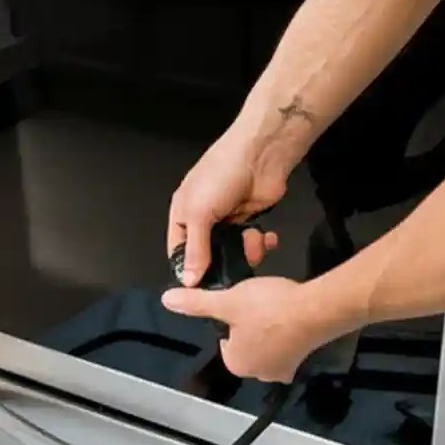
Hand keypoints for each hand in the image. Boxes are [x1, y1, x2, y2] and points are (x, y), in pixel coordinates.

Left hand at [161, 277, 321, 382]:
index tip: (241, 306)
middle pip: (244, 343)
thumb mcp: (228, 301)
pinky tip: (289, 317)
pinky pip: (285, 345)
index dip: (230, 319)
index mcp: (236, 364)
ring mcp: (283, 370)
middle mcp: (258, 375)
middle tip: (258, 305)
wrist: (316, 310)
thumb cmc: (268, 308)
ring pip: (265, 344)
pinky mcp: (302, 361)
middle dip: (249, 325)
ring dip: (268, 328)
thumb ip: (197, 303)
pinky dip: (285, 332)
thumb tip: (166, 300)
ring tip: (274, 308)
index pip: (224, 340)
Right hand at [168, 130, 286, 285]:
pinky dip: (258, 244)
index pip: (179, 252)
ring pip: (231, 252)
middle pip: (207, 255)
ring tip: (252, 243)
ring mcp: (227, 221)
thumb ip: (195, 250)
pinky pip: (250, 243)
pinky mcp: (249, 221)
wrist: (260, 156)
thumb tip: (188, 282)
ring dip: (244, 253)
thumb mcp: (199, 213)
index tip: (201, 288)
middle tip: (233, 274)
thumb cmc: (220, 177)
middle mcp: (203, 220)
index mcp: (183, 214)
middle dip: (220, 263)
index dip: (187, 270)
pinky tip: (266, 238)